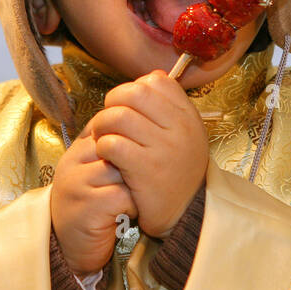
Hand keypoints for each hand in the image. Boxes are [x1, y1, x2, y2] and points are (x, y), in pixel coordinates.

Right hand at [49, 120, 138, 275]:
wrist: (71, 248)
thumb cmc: (92, 207)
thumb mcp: (96, 173)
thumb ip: (111, 150)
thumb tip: (142, 126)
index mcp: (77, 149)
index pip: (110, 128)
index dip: (130, 145)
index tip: (134, 164)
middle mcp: (72, 161)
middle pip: (119, 146)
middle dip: (134, 166)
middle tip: (134, 186)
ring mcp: (77, 182)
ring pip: (123, 169)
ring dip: (134, 187)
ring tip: (127, 200)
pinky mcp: (87, 206)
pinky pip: (123, 195)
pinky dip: (131, 206)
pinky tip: (124, 215)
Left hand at [91, 70, 208, 238]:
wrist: (184, 213)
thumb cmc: (177, 170)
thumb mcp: (183, 134)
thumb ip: (168, 105)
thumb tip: (150, 76)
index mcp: (188, 115)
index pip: (156, 81)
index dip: (134, 89)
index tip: (129, 107)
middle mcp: (179, 128)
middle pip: (133, 93)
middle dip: (113, 103)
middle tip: (110, 121)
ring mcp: (163, 148)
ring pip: (118, 117)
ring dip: (102, 126)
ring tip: (104, 139)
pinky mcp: (144, 169)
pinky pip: (112, 144)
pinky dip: (103, 147)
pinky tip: (107, 156)